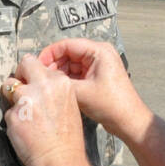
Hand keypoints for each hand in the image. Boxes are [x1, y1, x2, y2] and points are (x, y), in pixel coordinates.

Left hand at [2, 55, 88, 165]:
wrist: (59, 159)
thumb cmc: (67, 137)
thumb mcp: (68, 104)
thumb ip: (53, 90)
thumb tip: (35, 85)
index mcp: (60, 82)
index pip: (39, 64)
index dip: (34, 75)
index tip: (33, 85)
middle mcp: (43, 86)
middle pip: (24, 64)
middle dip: (20, 74)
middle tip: (20, 88)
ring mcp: (26, 99)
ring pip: (8, 85)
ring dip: (11, 96)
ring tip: (23, 112)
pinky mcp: (13, 114)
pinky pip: (8, 111)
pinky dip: (13, 119)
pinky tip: (24, 130)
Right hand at [35, 38, 150, 142]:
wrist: (128, 120)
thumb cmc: (111, 105)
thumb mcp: (81, 92)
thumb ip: (59, 82)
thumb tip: (41, 77)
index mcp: (99, 51)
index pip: (67, 44)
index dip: (49, 54)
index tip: (36, 65)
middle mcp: (99, 53)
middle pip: (68, 53)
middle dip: (53, 64)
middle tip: (39, 77)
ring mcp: (98, 64)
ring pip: (71, 63)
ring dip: (59, 73)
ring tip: (46, 84)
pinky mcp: (97, 75)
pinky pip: (76, 72)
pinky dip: (66, 78)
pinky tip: (57, 88)